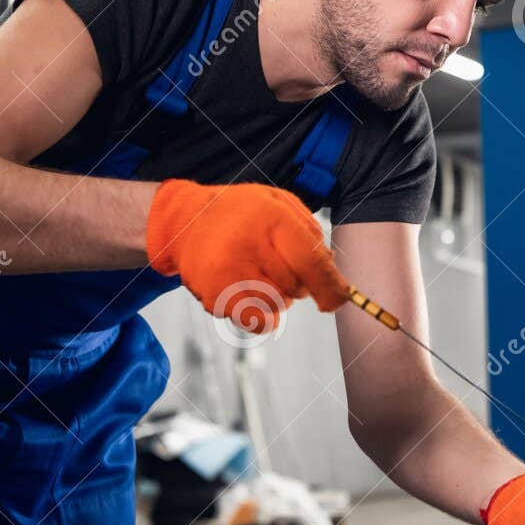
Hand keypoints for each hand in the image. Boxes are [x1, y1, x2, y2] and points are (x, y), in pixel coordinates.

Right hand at [145, 179, 347, 333]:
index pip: (310, 261)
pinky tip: (252, 296)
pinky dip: (263, 317)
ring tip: (257, 273)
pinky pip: (256, 322)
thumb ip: (310, 232)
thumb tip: (331, 275)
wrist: (185, 221)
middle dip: (298, 283)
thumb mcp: (278, 202)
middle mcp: (247, 243)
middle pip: (297, 287)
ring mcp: (228, 272)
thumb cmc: (240, 213)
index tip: (339, 299)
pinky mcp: (215, 295)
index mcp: (269, 216)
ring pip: (278, 305)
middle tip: (276, 263)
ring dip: (278, 297)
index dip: (331, 285)